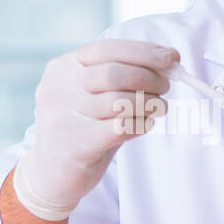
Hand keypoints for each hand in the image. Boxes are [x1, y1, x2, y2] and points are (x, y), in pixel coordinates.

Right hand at [11, 39, 178, 220]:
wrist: (51, 174)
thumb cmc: (81, 127)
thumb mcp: (90, 94)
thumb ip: (120, 77)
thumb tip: (166, 61)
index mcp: (62, 68)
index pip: (107, 49)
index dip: (144, 52)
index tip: (172, 58)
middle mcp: (58, 89)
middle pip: (113, 73)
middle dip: (149, 77)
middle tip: (166, 86)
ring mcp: (64, 117)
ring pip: (120, 102)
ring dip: (149, 102)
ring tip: (159, 107)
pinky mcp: (77, 145)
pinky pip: (121, 128)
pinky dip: (142, 124)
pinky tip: (146, 124)